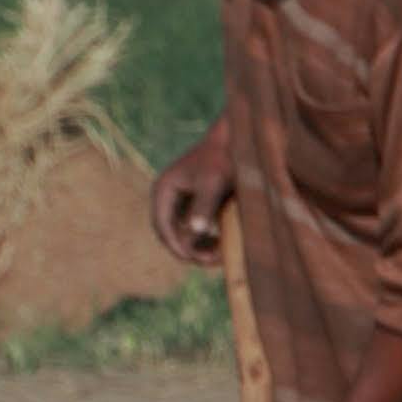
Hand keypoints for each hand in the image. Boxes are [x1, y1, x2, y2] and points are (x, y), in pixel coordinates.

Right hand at [152, 136, 232, 266]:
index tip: (193, 259)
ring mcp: (181, 200)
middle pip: (170, 232)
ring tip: (220, 256)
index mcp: (164, 190)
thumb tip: (194, 231)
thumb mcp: (214, 182)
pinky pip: (196, 227)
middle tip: (211, 262)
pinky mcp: (197, 203)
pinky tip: (224, 245)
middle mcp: (168, 197)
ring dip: (198, 246)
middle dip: (188, 249)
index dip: (176, 246)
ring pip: (184, 232)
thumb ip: (204, 206)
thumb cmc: (225, 158)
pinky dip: (207, 238)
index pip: (162, 226)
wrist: (239, 140)